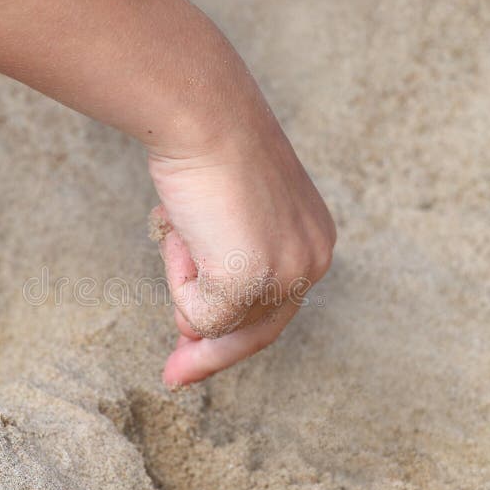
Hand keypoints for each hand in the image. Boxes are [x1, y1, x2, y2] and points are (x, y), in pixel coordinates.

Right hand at [148, 109, 334, 386]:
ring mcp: (286, 273)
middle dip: (210, 353)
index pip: (278, 307)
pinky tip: (183, 226)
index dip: (236, 336)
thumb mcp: (228, 219)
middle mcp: (314, 261)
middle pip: (256, 330)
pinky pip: (198, 314)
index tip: (197, 355)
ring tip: (183, 223)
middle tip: (174, 376)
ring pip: (217, 321)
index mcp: (314, 242)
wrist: (202, 112)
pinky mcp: (250, 280)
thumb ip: (225, 272)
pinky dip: (177, 278)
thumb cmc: (208, 153)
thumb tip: (194, 330)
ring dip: (183, 279)